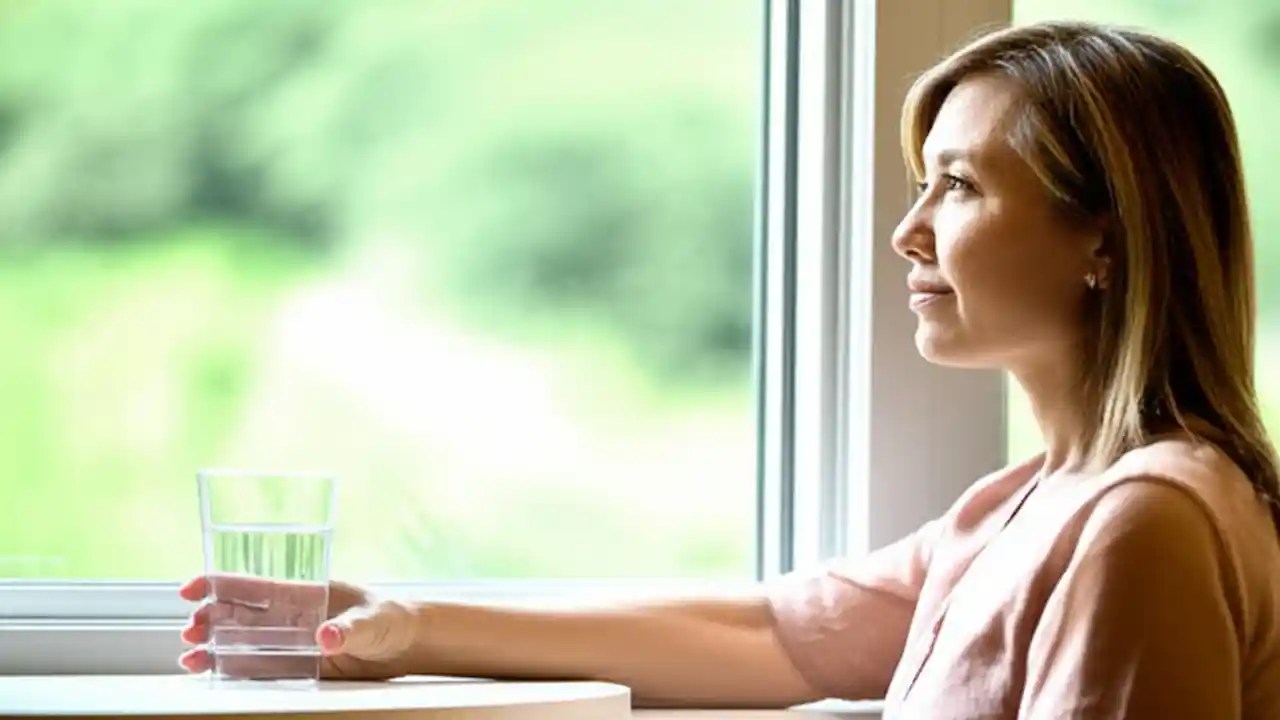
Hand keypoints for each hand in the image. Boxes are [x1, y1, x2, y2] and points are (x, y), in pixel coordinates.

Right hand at [178, 575, 420, 679]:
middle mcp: (291, 616)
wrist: (406, 645)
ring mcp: (291, 641)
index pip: (255, 586)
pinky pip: (259, 667)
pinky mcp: (297, 666)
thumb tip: (325, 636)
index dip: (220, 584)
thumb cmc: (392, 619)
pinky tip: (211, 671)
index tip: (191, 588)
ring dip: (214, 647)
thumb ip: (350, 629)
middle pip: (239, 615)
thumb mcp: (373, 620)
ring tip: (190, 657)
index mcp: (304, 593)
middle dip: (210, 619)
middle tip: (190, 630)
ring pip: (242, 642)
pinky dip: (233, 669)